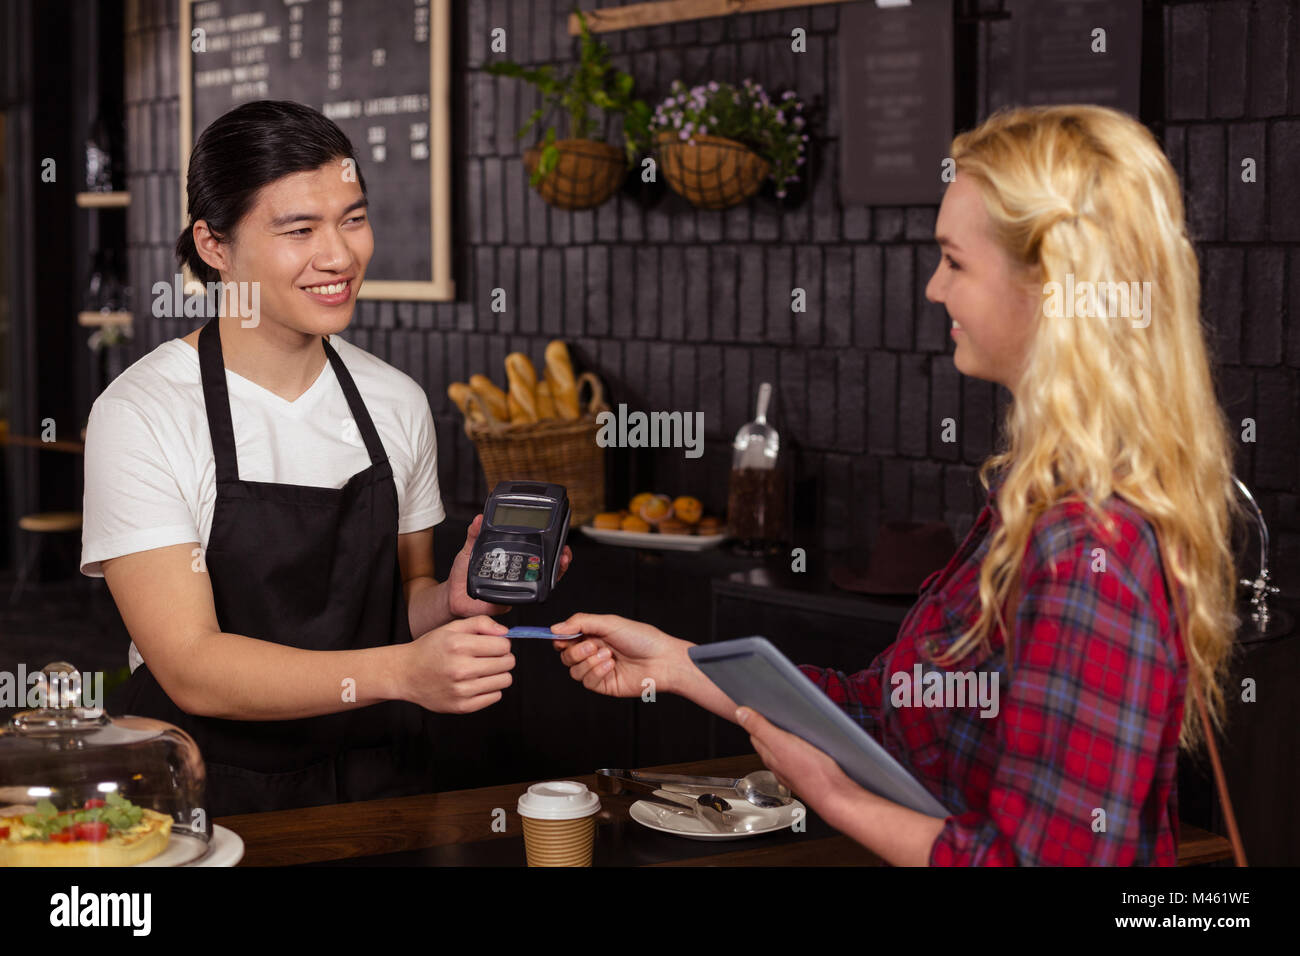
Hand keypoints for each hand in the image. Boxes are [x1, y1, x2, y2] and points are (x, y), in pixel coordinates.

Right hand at [402, 615, 513, 713]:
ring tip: (483, 670)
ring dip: (498, 674)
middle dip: (503, 657)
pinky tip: (476, 682)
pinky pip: (495, 697)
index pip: (503, 645)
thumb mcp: (451, 628)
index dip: (502, 643)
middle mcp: (460, 669)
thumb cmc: (428, 650)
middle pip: (507, 663)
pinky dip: (490, 689)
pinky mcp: (462, 706)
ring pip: (505, 681)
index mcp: (459, 646)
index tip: (494, 645)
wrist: (406, 674)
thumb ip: (481, 623)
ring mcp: (462, 690)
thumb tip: (504, 631)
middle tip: (489, 657)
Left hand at [445, 514, 573, 617]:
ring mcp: (518, 585)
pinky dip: (542, 589)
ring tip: (562, 562)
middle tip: (565, 551)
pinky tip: (547, 581)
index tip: (557, 534)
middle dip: (560, 557)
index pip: (533, 548)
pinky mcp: (514, 598)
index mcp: (509, 555)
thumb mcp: (468, 550)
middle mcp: (517, 570)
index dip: (548, 542)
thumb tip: (479, 518)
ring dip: (557, 571)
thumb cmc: (463, 574)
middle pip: (545, 564)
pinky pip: (531, 595)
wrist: (453, 597)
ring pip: (544, 579)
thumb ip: (474, 535)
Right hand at [550, 613, 686, 698]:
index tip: (559, 637)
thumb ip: (581, 622)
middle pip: (567, 655)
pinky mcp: (604, 685)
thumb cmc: (644, 639)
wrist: (663, 660)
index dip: (560, 638)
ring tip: (608, 655)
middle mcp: (595, 652)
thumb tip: (556, 627)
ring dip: (589, 661)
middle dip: (576, 650)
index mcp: (595, 635)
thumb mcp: (610, 623)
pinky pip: (587, 681)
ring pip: (574, 670)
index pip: (567, 638)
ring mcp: (599, 669)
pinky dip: (596, 672)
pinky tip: (611, 665)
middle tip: (593, 645)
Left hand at [736, 706, 858, 812]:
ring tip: (790, 721)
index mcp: (769, 755)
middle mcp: (779, 764)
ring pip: (785, 748)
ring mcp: (794, 768)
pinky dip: (800, 744)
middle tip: (773, 710)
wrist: (837, 796)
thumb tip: (740, 713)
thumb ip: (761, 728)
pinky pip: (800, 754)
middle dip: (769, 725)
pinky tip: (808, 740)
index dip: (754, 718)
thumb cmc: (812, 774)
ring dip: (786, 735)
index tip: (756, 705)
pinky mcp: (810, 770)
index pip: (754, 734)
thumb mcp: (782, 744)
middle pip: (769, 740)